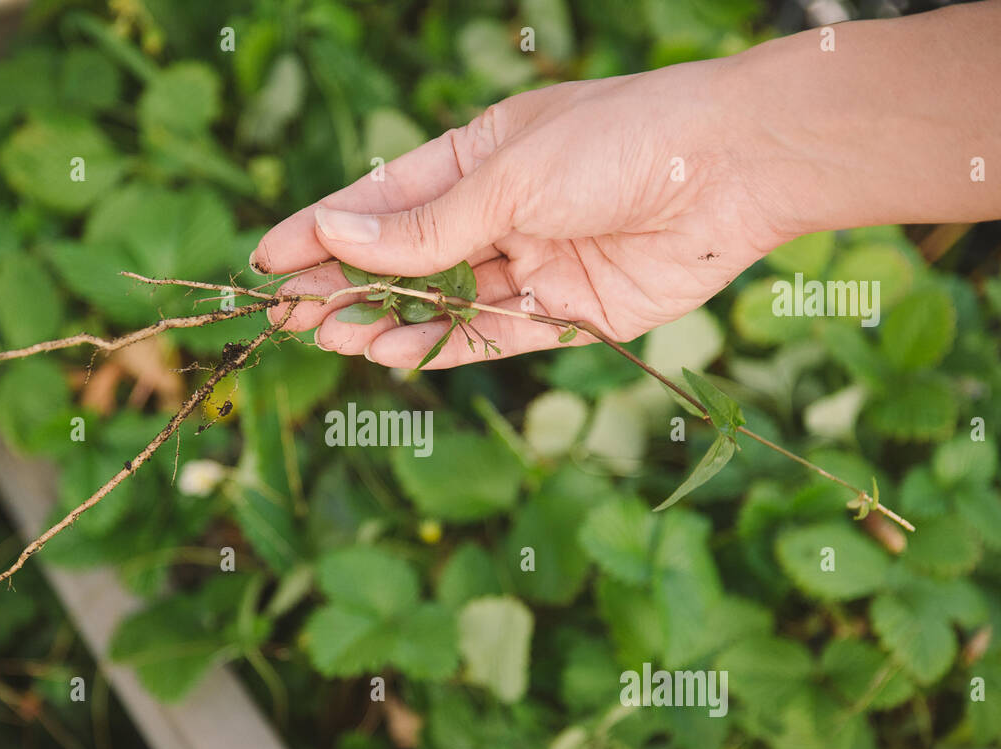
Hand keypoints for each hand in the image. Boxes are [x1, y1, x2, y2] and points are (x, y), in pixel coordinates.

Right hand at [251, 57, 791, 369]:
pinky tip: (392, 354)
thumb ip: (426, 225)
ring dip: (383, 321)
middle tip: (284, 315)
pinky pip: (492, 337)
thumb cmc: (621, 141)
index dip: (320, 229)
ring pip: (440, 303)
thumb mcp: (509, 178)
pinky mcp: (569, 312)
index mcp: (478, 156)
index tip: (264, 259)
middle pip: (402, 257)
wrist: (737, 169)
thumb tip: (333, 235)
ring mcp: (532, 264)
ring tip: (329, 339)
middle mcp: (500, 212)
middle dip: (342, 283)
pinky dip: (442, 347)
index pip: (381, 200)